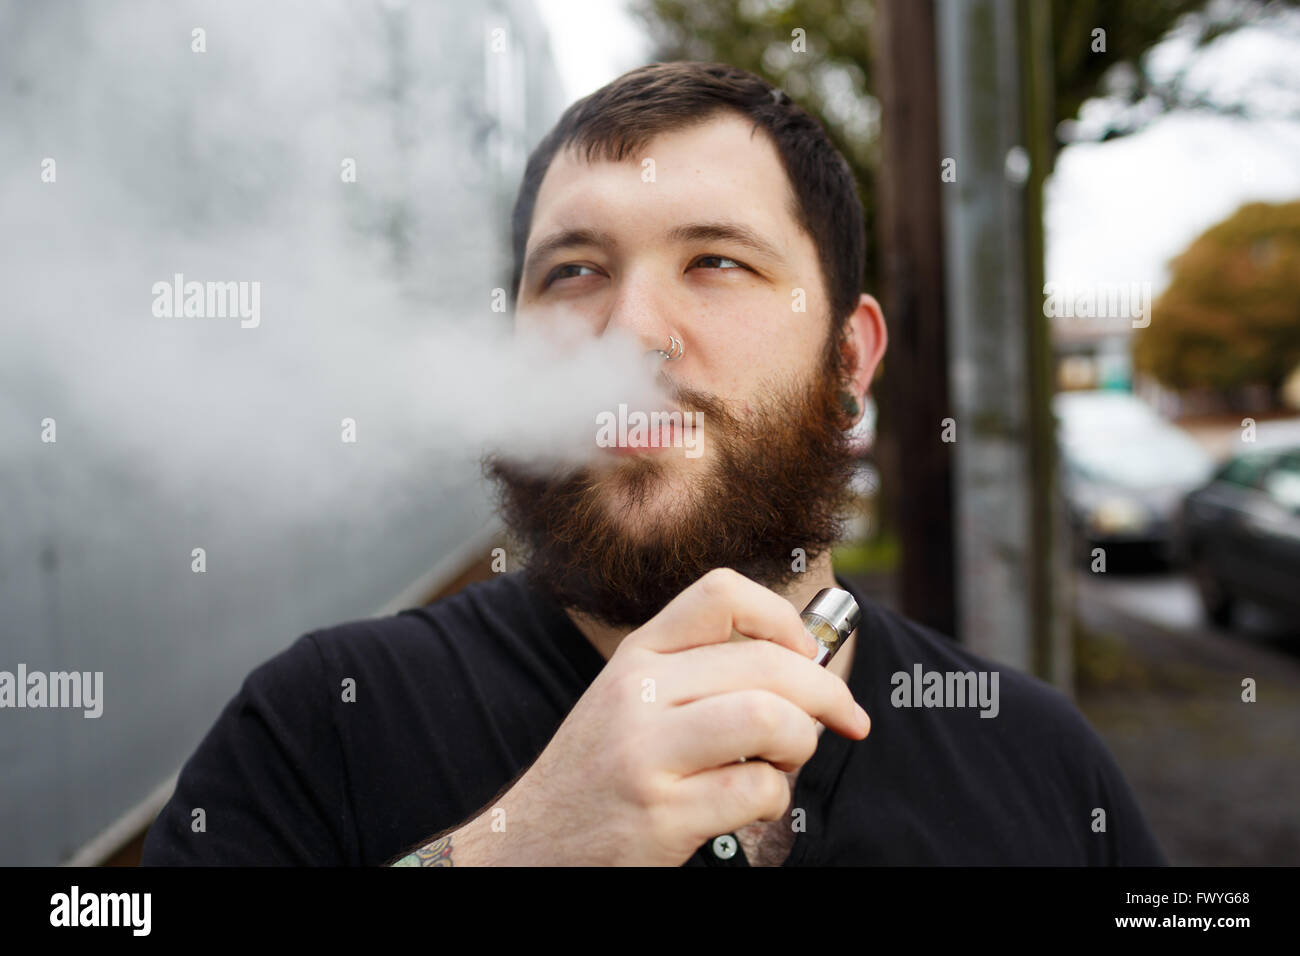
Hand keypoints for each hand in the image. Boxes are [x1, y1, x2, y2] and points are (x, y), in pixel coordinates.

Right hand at [484, 568, 870, 865]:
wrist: (529, 843)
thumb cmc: (600, 771)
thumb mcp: (631, 699)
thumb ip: (697, 673)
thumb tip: (803, 661)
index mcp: (637, 655)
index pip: (722, 593)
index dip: (783, 617)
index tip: (808, 653)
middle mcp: (638, 693)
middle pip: (767, 663)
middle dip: (827, 693)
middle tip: (843, 718)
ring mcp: (646, 753)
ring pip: (769, 718)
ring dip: (802, 744)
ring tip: (784, 763)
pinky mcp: (660, 814)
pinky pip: (757, 792)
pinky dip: (775, 801)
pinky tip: (753, 806)